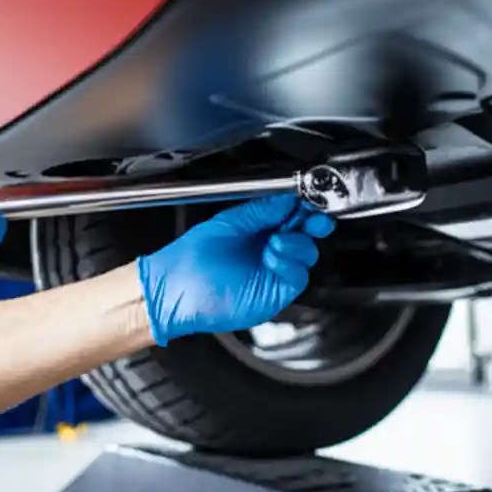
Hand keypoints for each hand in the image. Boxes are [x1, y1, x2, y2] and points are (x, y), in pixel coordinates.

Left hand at [137, 194, 335, 344]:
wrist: (177, 289)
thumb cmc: (192, 259)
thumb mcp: (229, 222)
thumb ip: (261, 210)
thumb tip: (287, 199)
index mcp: (259, 229)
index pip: (293, 215)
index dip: (305, 207)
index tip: (310, 200)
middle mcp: (269, 250)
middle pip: (307, 235)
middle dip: (314, 223)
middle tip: (314, 219)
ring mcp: (273, 272)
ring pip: (307, 255)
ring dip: (297, 243)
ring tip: (275, 241)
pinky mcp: (275, 292)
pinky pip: (298, 276)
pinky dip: (290, 263)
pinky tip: (272, 257)